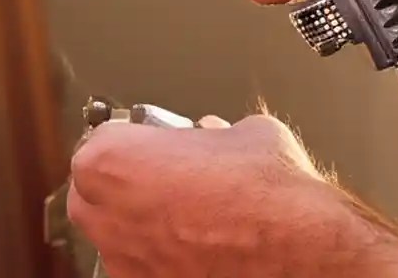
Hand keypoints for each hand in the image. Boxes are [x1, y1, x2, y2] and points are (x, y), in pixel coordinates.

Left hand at [66, 113, 397, 276]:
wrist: (305, 257)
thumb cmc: (272, 198)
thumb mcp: (244, 133)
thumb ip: (212, 133)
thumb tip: (216, 135)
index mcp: (112, 161)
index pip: (100, 140)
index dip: (133, 140)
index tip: (151, 143)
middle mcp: (106, 214)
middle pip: (93, 189)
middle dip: (123, 182)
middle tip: (162, 177)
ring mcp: (123, 261)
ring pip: (113, 234)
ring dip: (138, 222)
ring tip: (184, 218)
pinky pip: (141, 267)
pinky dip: (159, 259)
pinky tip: (195, 250)